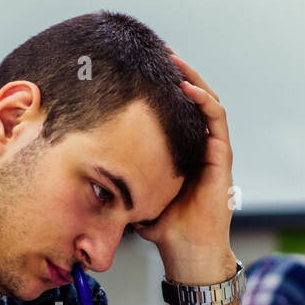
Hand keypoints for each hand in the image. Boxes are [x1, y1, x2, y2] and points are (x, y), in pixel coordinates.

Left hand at [138, 49, 236, 281]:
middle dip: (177, 73)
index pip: (174, 110)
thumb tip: (83, 168)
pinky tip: (186, 88)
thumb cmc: (163, 228)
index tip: (141, 69)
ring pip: (207, 102)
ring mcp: (212, 151)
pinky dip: (203, 101)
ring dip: (191, 79)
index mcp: (181, 150)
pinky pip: (216, 120)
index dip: (161, 88)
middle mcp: (199, 146)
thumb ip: (118, 177)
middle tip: (159, 52)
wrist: (187, 252)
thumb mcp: (134, 193)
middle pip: (191, 99)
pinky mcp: (221, 158)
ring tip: (174, 61)